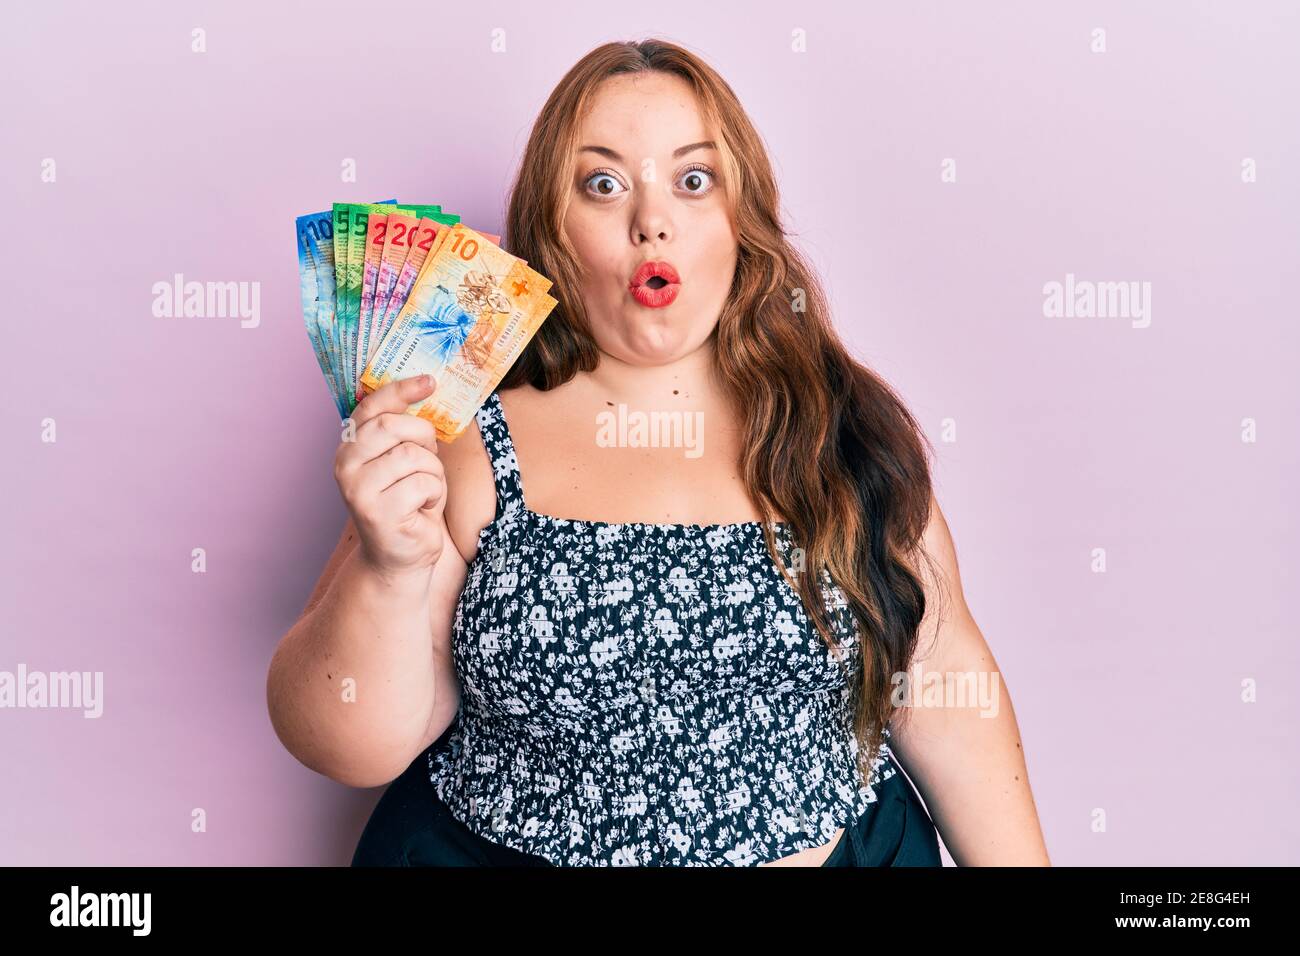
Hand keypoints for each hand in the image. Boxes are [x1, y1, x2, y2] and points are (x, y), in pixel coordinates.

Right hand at [333, 374, 444, 581]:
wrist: (400, 556)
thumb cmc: (409, 502)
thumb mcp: (405, 459)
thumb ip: (404, 430)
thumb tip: (425, 386)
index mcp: (350, 446)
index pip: (371, 407)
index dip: (400, 390)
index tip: (429, 381)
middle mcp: (345, 465)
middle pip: (392, 426)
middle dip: (423, 436)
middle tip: (430, 456)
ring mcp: (358, 489)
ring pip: (412, 455)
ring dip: (432, 472)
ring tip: (424, 491)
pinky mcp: (377, 512)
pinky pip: (422, 483)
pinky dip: (433, 495)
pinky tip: (422, 510)